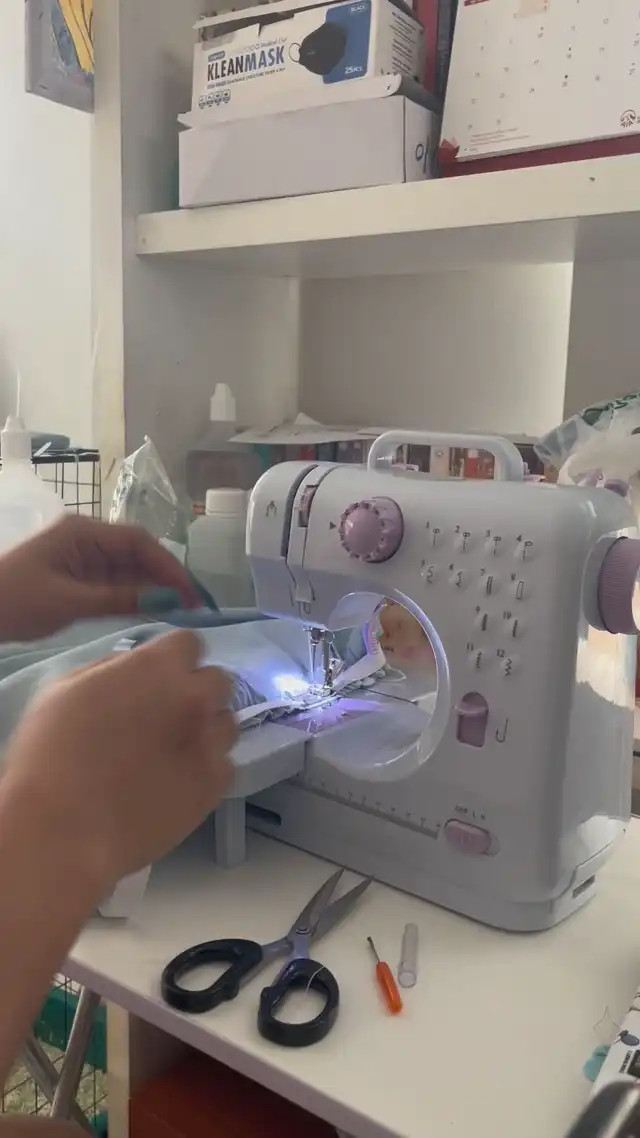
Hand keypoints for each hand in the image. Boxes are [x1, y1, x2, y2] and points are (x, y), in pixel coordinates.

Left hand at [0, 515, 198, 641]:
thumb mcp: (68, 602)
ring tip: (180, 612)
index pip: (137, 541)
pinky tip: (153, 612)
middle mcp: (86, 540)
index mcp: (82, 532)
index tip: (189, 592)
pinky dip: (134, 598)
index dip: (168, 565)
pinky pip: (114, 586)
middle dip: (165, 577)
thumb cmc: (14, 601)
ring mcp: (81, 560)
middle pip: (137, 554)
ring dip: (153, 589)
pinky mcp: (76, 580)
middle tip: (192, 606)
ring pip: (128, 571)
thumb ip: (118, 600)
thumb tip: (166, 601)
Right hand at [2, 631, 236, 894]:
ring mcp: (210, 744)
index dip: (173, 659)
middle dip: (196, 691)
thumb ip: (111, 670)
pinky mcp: (215, 787)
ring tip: (175, 751)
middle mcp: (195, 699)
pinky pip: (225, 766)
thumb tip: (133, 671)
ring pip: (227, 723)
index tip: (157, 677)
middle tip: (165, 715)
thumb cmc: (51, 754)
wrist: (64, 829)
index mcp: (158, 668)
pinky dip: (207, 769)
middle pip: (218, 681)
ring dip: (206, 729)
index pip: (189, 643)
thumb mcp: (66, 689)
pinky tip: (179, 782)